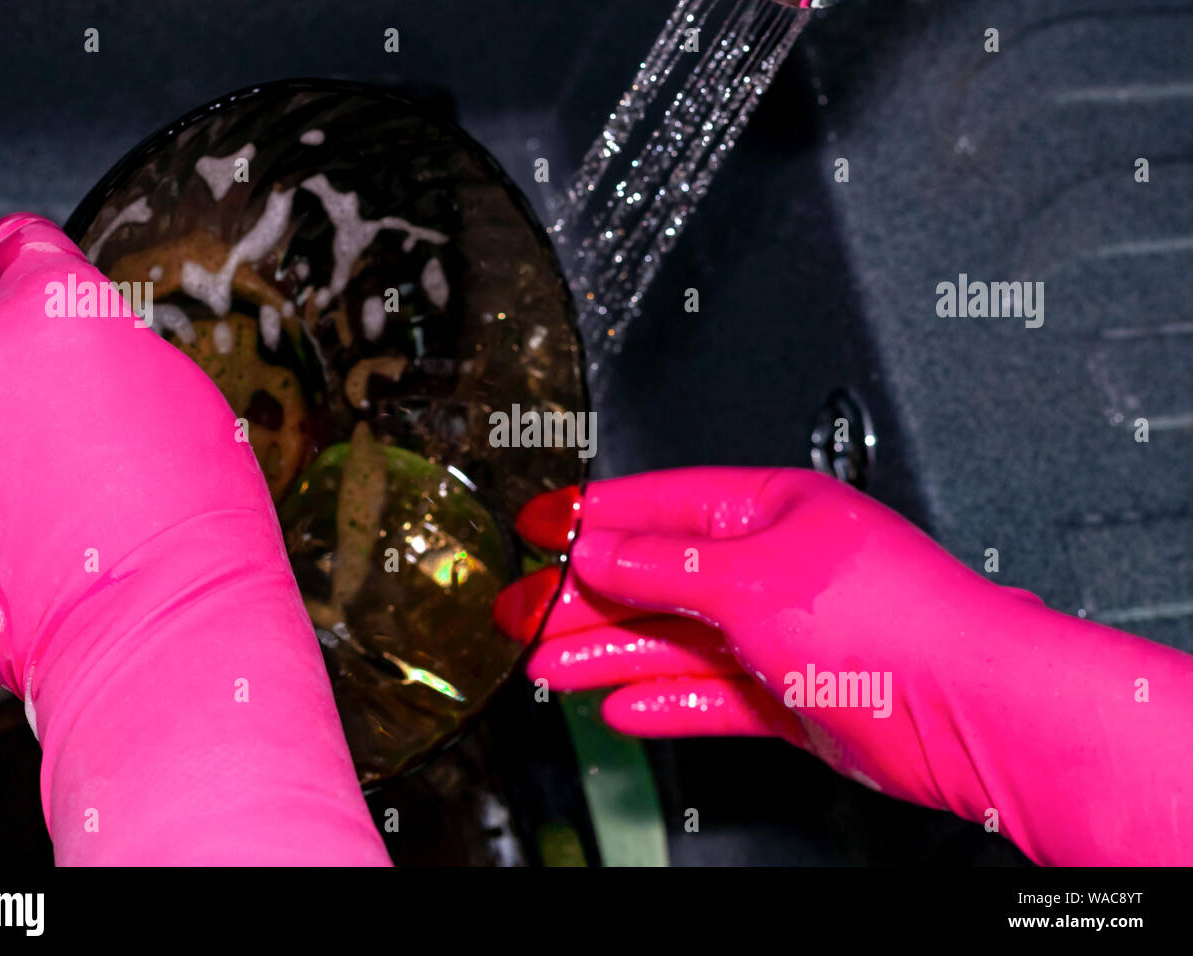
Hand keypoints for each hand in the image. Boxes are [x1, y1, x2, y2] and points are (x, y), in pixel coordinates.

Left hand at [0, 213, 387, 864]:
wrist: (156, 621)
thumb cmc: (196, 513)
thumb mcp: (182, 401)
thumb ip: (111, 359)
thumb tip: (79, 367)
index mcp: (59, 311)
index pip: (20, 247)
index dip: (24, 254)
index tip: (17, 258)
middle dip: (18, 376)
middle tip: (78, 437)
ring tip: (70, 514)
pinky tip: (37, 550)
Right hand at [495, 467, 1192, 863]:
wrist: (968, 709)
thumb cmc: (893, 619)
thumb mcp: (750, 577)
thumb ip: (663, 566)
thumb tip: (599, 550)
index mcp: (767, 510)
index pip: (657, 505)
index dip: (589, 516)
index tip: (536, 525)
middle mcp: (771, 566)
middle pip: (655, 577)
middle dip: (585, 597)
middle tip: (523, 611)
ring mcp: (780, 632)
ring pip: (674, 638)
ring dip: (611, 652)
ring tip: (550, 663)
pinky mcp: (790, 692)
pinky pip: (709, 692)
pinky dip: (666, 699)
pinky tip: (624, 706)